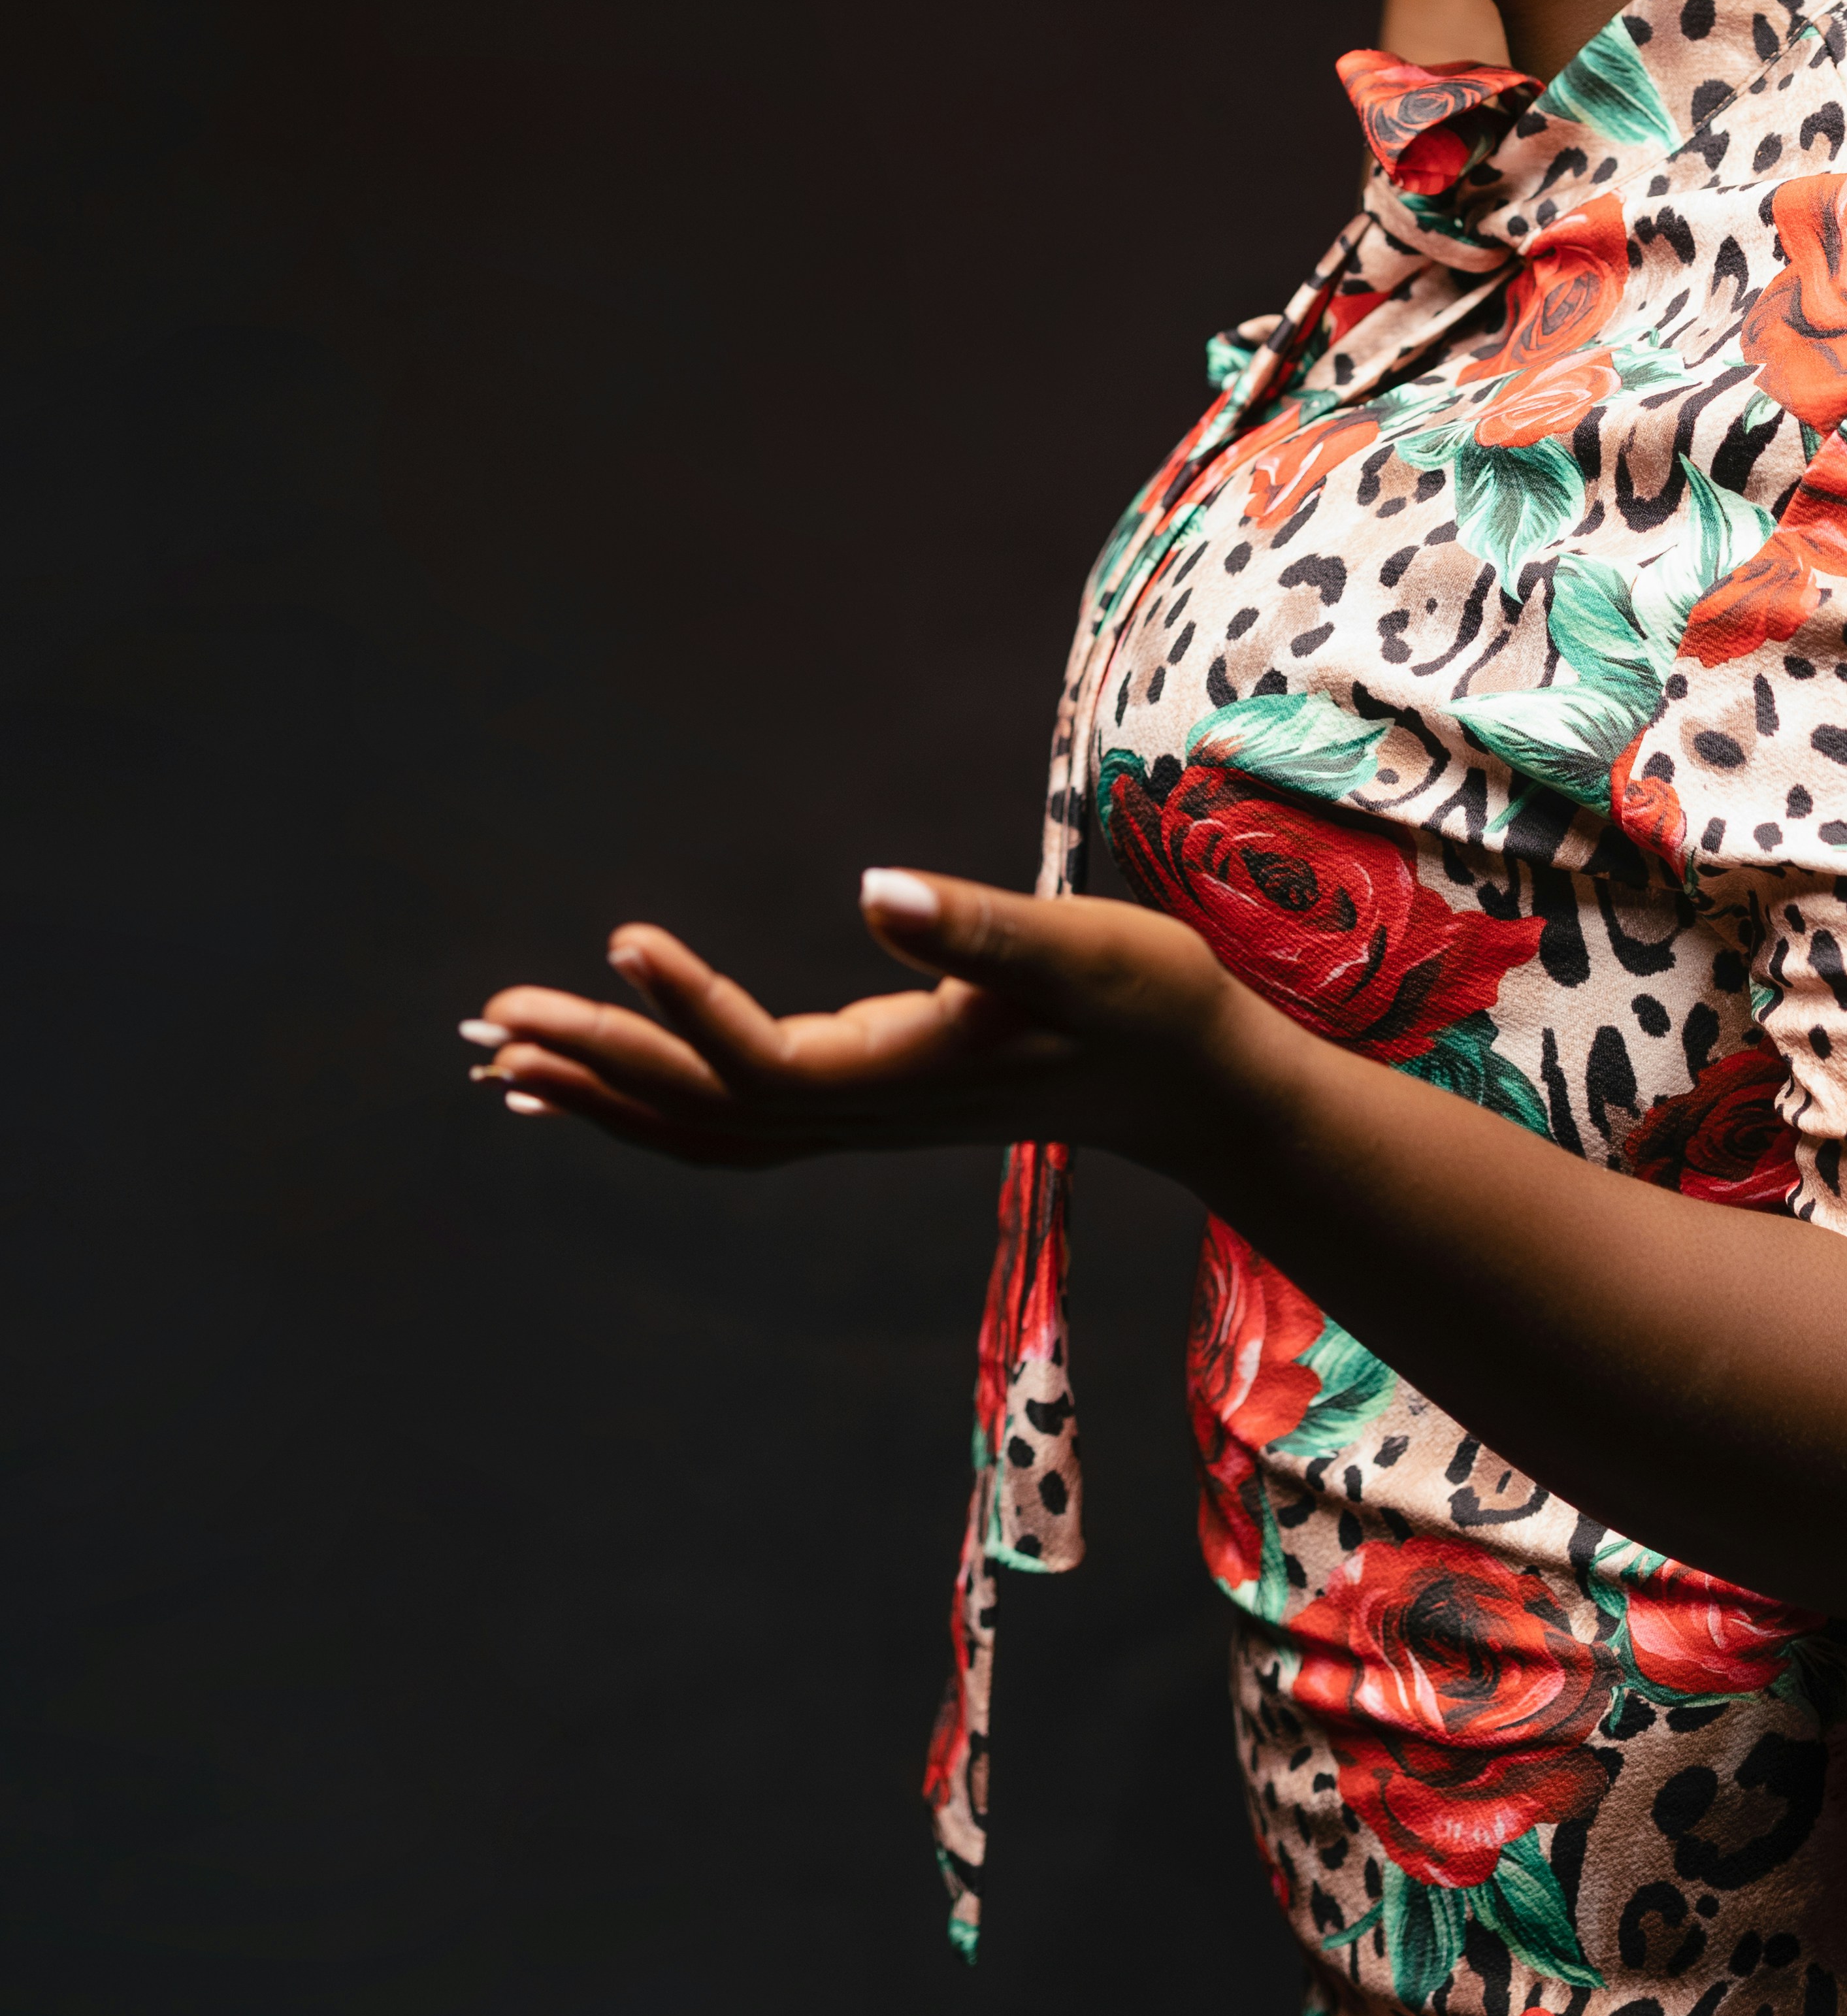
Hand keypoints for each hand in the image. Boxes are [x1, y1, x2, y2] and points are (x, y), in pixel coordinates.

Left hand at [461, 872, 1247, 1173]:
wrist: (1192, 1079)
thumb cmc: (1148, 1002)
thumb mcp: (1081, 951)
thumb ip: (980, 927)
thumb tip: (873, 888)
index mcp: (904, 1074)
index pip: (762, 1063)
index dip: (685, 1010)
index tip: (617, 938)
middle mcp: (865, 1110)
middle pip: (700, 1107)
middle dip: (593, 1064)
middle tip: (485, 1021)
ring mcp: (860, 1114)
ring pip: (704, 1127)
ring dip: (603, 1093)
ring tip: (501, 1060)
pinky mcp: (866, 1097)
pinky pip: (733, 1116)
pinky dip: (654, 1099)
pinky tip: (605, 1071)